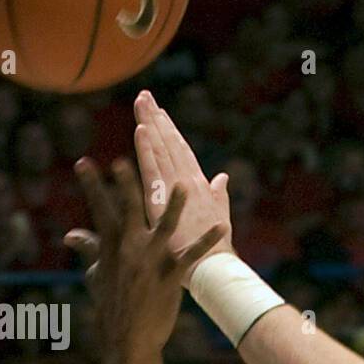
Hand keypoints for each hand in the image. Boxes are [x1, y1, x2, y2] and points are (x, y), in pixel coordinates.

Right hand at [68, 159, 226, 361]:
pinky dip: (208, 240)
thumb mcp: (95, 276)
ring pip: (165, 228)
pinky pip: (193, 254)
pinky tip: (222, 225)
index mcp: (111, 247)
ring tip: (184, 185)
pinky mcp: (172, 276)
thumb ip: (89, 250)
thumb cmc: (112, 306)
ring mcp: (152, 262)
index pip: (99, 210)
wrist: (129, 340)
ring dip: (175, 206)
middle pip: (128, 211)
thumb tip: (71, 234)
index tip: (84, 162)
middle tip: (123, 161)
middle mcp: (130, 250)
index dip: (91, 186)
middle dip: (126, 186)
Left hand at [133, 90, 233, 278]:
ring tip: (142, 103)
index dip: (169, 131)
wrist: (214, 268)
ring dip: (151, 126)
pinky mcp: (165, 202)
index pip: (180, 152)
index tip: (158, 112)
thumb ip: (219, 195)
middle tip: (144, 96)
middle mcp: (188, 182)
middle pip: (169, 145)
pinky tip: (140, 132)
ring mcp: (177, 190)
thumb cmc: (215, 249)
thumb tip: (223, 177)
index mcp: (198, 186)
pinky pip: (152, 171)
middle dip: (157, 119)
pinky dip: (147, 151)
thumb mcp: (219, 218)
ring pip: (161, 152)